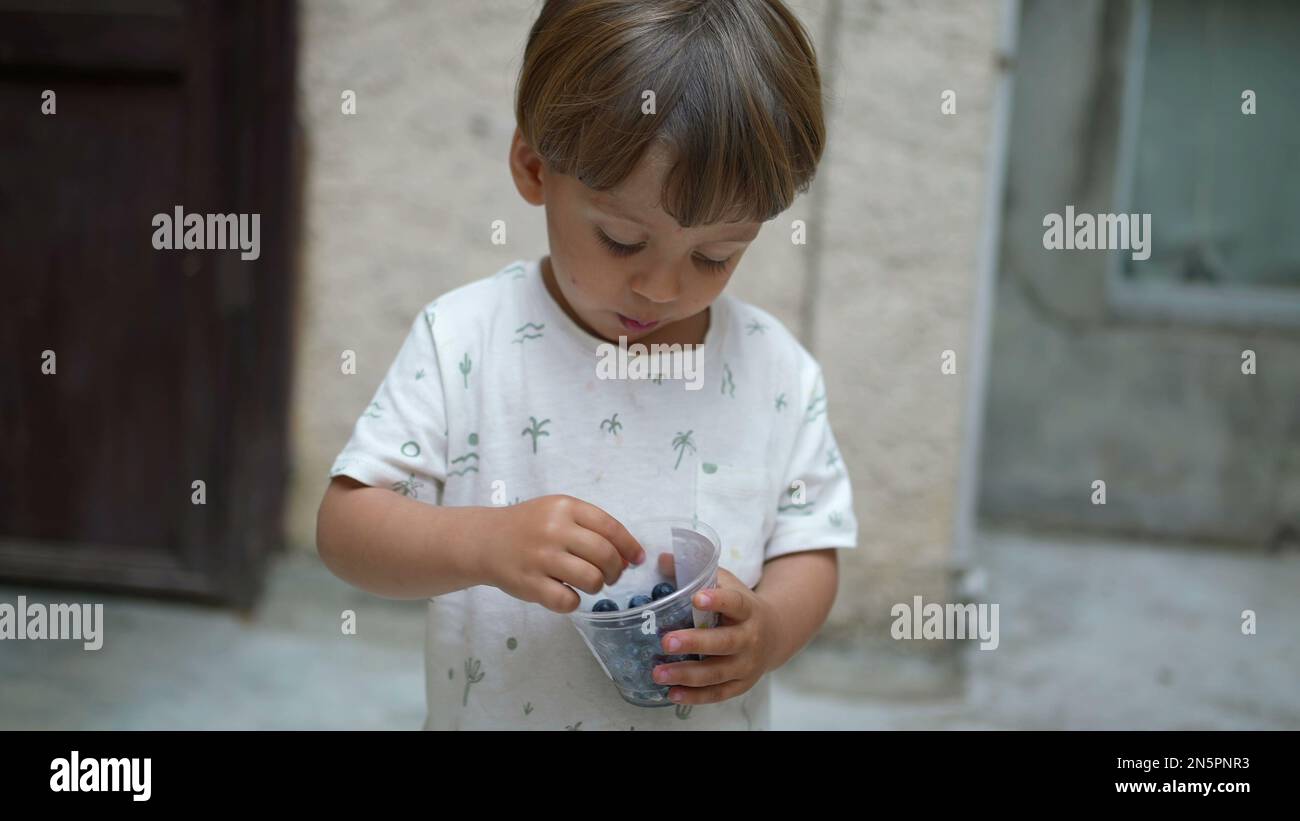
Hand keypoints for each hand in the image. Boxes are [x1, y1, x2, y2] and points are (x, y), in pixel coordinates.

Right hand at [476, 495, 644, 613]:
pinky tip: (566, 593)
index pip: (611, 527)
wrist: (485, 540)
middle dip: (616, 570)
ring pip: (591, 579)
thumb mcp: (558, 512)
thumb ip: (591, 527)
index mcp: (565, 507)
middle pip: (605, 555)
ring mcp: (541, 557)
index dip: (630, 546)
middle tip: (610, 576)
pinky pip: (567, 601)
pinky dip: (573, 602)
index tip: (637, 559)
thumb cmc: (529, 526)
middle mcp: (554, 529)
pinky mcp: (530, 584)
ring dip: (597, 586)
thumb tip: (630, 556)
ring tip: (587, 583)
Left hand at [651, 567, 781, 704]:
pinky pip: (718, 693)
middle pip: (724, 642)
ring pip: (717, 672)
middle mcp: (751, 638)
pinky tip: (672, 693)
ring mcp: (747, 664)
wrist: (776, 634)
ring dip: (686, 674)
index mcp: (748, 609)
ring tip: (658, 673)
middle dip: (695, 643)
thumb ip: (698, 573)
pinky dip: (695, 696)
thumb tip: (664, 559)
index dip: (718, 601)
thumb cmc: (742, 607)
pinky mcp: (741, 684)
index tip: (697, 598)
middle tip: (666, 642)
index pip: (735, 603)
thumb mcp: (727, 584)